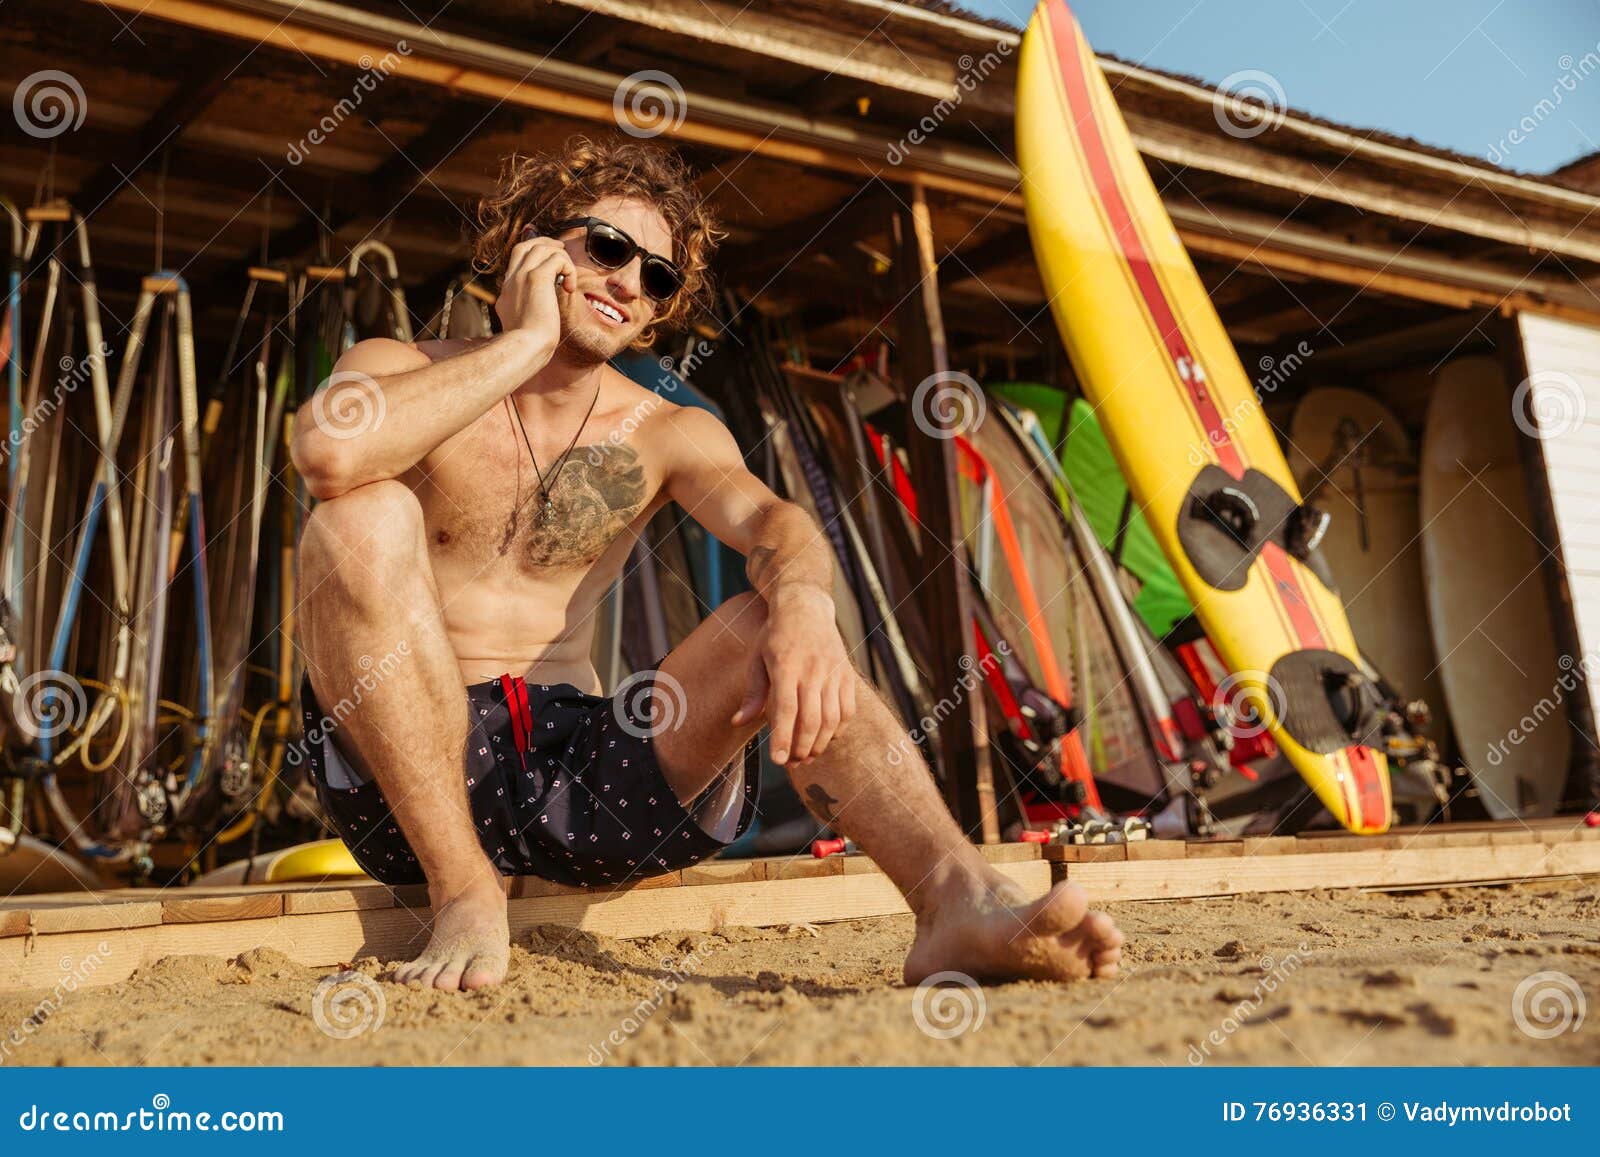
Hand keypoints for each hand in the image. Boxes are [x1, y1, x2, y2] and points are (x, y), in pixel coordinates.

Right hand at [495, 230, 577, 349]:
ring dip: (560, 258)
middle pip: (525, 246)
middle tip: (562, 250)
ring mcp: (521, 276)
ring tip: (568, 278)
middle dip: (545, 243)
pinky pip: (557, 258)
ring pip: (541, 248)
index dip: (533, 253)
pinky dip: (568, 269)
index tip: (550, 259)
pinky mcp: (536, 278)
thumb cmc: (528, 344)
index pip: (517, 259)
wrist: (525, 347)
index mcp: (507, 290)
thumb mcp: (522, 324)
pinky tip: (568, 288)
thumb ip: (527, 311)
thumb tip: (538, 310)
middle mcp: (511, 279)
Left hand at [732, 587, 856, 763]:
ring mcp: (833, 672)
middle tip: (791, 763)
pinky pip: (847, 711)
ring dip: (820, 744)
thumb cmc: (775, 636)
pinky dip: (838, 730)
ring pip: (832, 719)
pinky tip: (825, 738)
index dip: (783, 738)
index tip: (779, 760)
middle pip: (811, 720)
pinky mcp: (847, 675)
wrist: (806, 608)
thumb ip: (752, 693)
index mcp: (786, 665)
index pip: (786, 709)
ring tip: (806, 756)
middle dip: (801, 748)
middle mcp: (812, 670)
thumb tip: (738, 722)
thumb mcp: (757, 658)